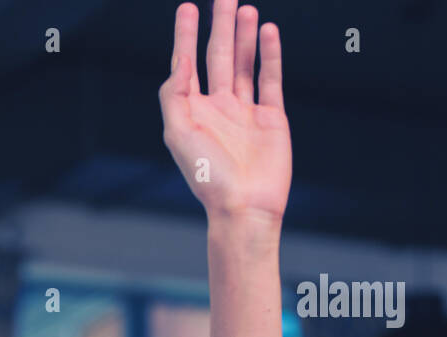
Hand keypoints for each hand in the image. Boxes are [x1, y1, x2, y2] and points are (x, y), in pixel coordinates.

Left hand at [158, 0, 291, 224]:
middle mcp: (218, 109)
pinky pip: (270, 79)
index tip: (187, 8)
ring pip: (244, 64)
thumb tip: (182, 59)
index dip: (185, 36)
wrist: (244, 205)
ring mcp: (245, 112)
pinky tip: (267, 32)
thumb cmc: (207, 177)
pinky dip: (269, 55)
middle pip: (217, 57)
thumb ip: (175, 94)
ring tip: (244, 8)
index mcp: (192, 113)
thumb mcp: (178, 134)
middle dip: (219, 26)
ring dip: (243, 36)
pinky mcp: (271, 118)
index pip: (187, 65)